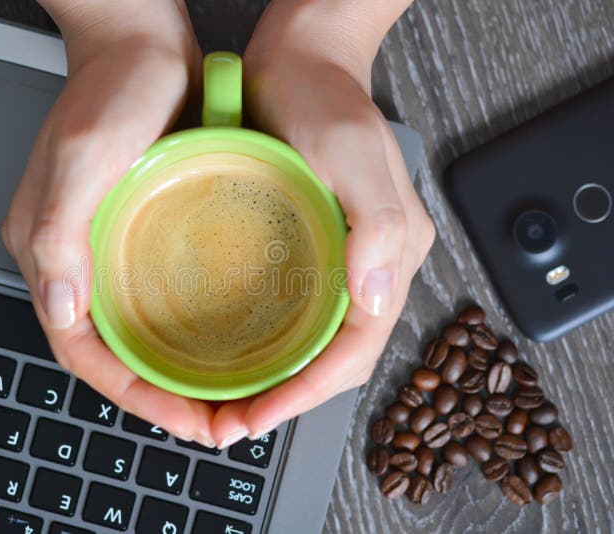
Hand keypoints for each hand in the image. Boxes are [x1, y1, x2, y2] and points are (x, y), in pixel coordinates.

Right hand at [3, 0, 214, 444]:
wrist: (142, 42)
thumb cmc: (111, 90)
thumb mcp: (83, 159)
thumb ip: (59, 237)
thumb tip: (58, 310)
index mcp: (50, 253)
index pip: (85, 351)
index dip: (133, 395)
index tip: (184, 420)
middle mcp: (76, 259)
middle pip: (114, 352)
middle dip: (160, 397)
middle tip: (215, 423)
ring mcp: (109, 248)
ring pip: (139, 332)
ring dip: (177, 372)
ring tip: (224, 398)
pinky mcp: (141, 232)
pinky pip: (160, 299)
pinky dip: (188, 331)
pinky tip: (225, 341)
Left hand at [211, 0, 434, 445]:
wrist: (300, 58)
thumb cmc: (325, 97)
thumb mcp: (353, 154)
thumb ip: (381, 225)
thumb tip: (379, 298)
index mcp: (391, 254)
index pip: (356, 349)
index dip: (307, 393)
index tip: (258, 417)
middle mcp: (369, 266)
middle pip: (336, 357)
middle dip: (289, 400)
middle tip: (233, 425)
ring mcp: (340, 259)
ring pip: (315, 343)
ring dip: (277, 382)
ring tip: (230, 406)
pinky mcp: (310, 248)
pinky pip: (295, 314)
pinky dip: (269, 347)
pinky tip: (235, 356)